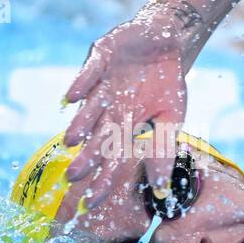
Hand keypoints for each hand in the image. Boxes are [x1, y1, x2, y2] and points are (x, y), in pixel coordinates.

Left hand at [64, 3, 202, 207]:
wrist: (165, 40)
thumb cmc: (166, 83)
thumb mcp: (172, 119)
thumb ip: (164, 150)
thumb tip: (161, 190)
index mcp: (123, 126)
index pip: (112, 158)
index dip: (102, 180)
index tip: (91, 202)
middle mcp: (108, 109)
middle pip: (95, 138)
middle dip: (85, 157)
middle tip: (72, 177)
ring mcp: (101, 84)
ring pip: (89, 107)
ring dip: (80, 123)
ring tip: (71, 141)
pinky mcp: (100, 57)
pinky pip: (90, 72)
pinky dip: (82, 83)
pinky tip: (72, 97)